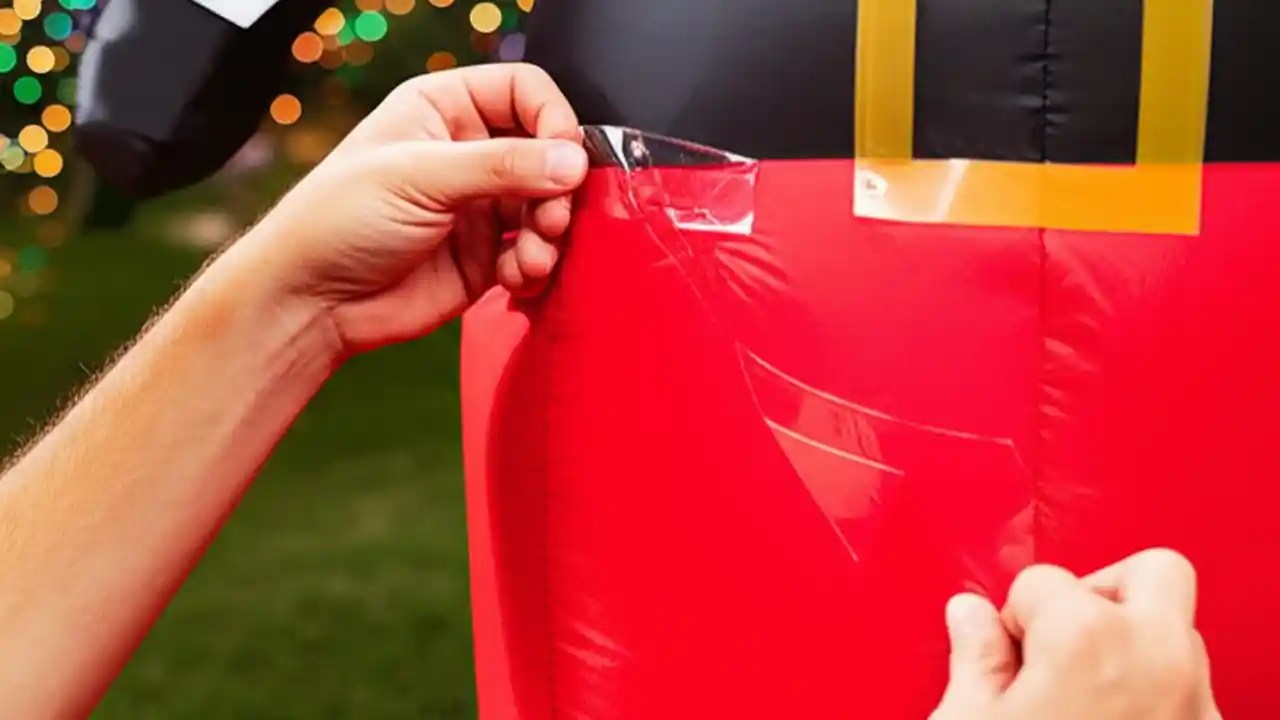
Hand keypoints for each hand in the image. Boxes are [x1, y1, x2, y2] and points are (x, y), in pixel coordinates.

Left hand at [239, 63, 587, 355]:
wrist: (312, 302)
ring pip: (549, 207)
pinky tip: (514, 278)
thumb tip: (573, 160)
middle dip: (558, 190)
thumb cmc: (337, 221)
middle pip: (549, 154)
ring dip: (551, 235)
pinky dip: (536, 268)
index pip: (525, 92)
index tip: (566, 160)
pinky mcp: (486, 257)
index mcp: (445, 109)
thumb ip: (502, 166)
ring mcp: (480, 207)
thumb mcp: (419, 176)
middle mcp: (469, 153)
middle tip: (550, 220)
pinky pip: (536, 254)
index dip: (554, 120)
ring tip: (532, 257)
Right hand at [932, 549, 1220, 719]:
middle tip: (1060, 634)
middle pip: (1150, 572)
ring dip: (1130, 642)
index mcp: (1086, 636)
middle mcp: (1154, 656)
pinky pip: (1187, 684)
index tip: (1008, 649)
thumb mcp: (968, 719)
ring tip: (1081, 682)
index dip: (1015, 613)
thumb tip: (968, 616)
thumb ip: (973, 656)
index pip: (1042, 578)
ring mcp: (1192, 698)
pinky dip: (1153, 687)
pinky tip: (1110, 709)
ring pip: (1175, 630)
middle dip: (1100, 593)